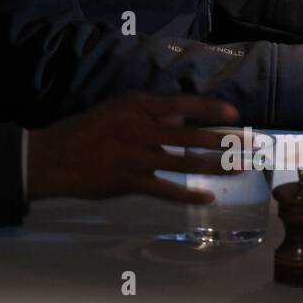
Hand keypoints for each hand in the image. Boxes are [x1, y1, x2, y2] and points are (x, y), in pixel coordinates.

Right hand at [26, 93, 239, 204]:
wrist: (52, 157)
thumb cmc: (84, 131)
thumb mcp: (115, 110)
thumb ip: (148, 114)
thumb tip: (181, 117)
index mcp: (136, 107)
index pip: (182, 104)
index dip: (210, 108)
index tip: (235, 112)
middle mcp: (141, 129)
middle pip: (191, 134)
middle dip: (224, 139)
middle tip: (250, 143)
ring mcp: (137, 156)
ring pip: (185, 162)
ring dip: (217, 166)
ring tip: (240, 168)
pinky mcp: (130, 181)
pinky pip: (167, 189)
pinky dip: (189, 195)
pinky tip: (207, 198)